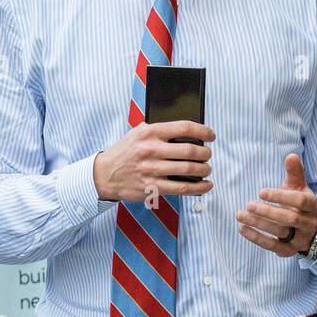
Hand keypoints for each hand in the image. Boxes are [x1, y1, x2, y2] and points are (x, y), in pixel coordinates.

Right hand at [92, 121, 213, 202]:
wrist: (105, 174)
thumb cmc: (126, 151)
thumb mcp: (138, 133)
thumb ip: (159, 130)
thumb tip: (188, 132)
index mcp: (150, 132)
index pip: (184, 128)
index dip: (202, 131)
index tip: (211, 135)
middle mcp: (151, 150)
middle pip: (190, 151)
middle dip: (205, 154)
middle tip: (208, 155)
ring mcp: (151, 170)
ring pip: (188, 170)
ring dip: (204, 170)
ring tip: (207, 169)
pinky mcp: (152, 187)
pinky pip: (182, 188)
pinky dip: (199, 188)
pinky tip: (205, 185)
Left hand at [236, 154, 316, 257]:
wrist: (310, 230)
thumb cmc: (299, 203)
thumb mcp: (299, 187)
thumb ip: (295, 172)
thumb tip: (291, 155)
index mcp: (312, 205)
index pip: (300, 201)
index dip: (281, 196)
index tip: (261, 192)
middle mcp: (309, 223)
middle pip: (289, 218)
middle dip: (268, 211)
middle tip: (248, 204)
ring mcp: (300, 239)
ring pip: (280, 232)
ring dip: (259, 224)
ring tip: (240, 215)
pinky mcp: (289, 251)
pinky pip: (273, 246)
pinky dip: (256, 238)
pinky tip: (242, 229)